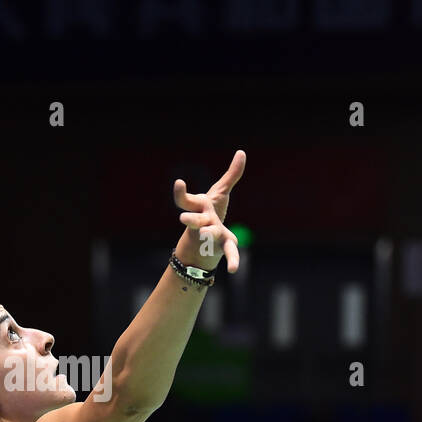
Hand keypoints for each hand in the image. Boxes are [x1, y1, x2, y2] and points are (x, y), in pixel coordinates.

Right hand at [173, 149, 245, 273]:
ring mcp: (211, 234)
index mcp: (200, 208)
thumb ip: (231, 175)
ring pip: (207, 235)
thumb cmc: (211, 213)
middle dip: (190, 219)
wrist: (204, 242)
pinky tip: (235, 270)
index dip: (181, 193)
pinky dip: (233, 260)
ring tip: (206, 234)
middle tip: (183, 219)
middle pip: (194, 221)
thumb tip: (241, 152)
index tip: (179, 183)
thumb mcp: (220, 193)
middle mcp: (202, 222)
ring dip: (206, 234)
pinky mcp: (223, 244)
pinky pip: (228, 252)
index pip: (186, 201)